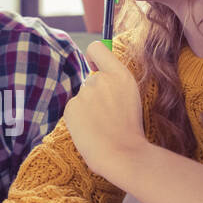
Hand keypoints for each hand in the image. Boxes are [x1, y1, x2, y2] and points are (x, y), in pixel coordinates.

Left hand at [63, 40, 147, 185]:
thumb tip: (94, 73)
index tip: (92, 64)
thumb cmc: (129, 131)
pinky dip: (79, 121)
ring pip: (82, 98)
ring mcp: (86, 92)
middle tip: (107, 116)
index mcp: (121, 75)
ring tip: (101, 127)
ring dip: (87, 110)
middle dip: (95, 95)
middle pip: (90, 80)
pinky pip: (73, 111)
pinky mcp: (72, 106)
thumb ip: (114, 83)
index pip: (96, 48)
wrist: (123, 154)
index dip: (92, 55)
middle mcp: (102, 79)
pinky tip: (91, 131)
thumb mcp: (130, 98)